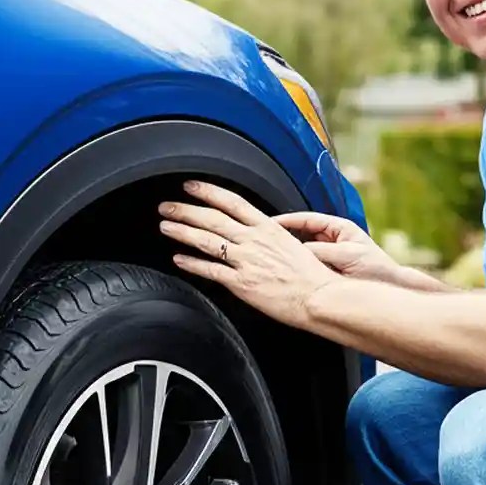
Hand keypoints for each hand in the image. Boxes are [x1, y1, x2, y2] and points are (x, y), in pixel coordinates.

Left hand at [158, 180, 340, 328]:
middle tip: (167, 206)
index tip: (191, 186)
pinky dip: (192, 263)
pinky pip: (211, 270)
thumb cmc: (311, 276)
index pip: (232, 202)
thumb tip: (254, 231)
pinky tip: (179, 259)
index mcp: (268, 228)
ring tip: (166, 225)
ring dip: (183, 231)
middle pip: (213, 218)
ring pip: (207, 241)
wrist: (319, 298)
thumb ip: (269, 236)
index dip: (208, 192)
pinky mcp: (242, 283)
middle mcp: (254, 241)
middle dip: (186, 210)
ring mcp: (246, 261)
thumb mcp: (292, 244)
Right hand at [272, 211, 400, 283]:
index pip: (305, 219)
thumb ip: (321, 252)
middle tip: (265, 243)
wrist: (392, 289)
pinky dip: (298, 268)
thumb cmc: (376, 269)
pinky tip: (288, 274)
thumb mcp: (346, 256)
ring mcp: (329, 255)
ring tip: (273, 259)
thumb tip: (298, 252)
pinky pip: (308, 266)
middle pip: (300, 234)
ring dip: (289, 255)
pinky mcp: (328, 271)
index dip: (285, 221)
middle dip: (283, 238)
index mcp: (338, 228)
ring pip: (302, 251)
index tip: (268, 225)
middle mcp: (332, 239)